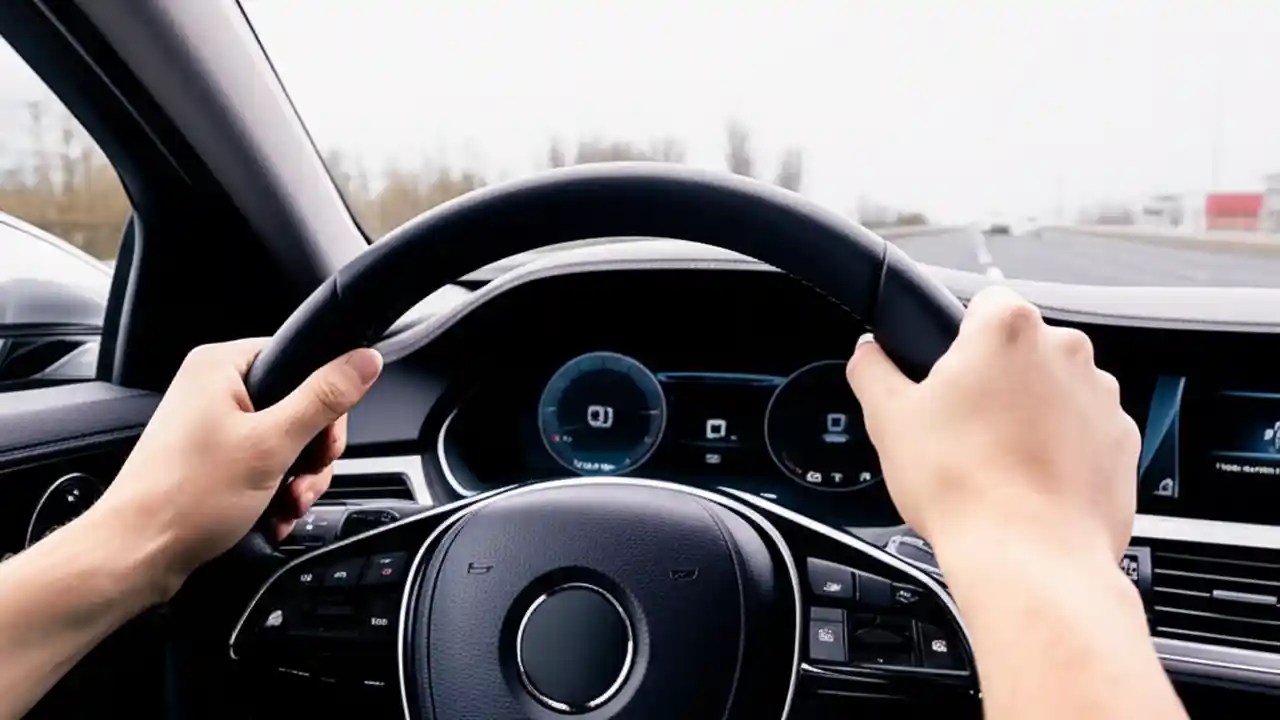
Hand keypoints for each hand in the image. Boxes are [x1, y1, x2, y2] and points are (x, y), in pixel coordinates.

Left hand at [92, 339, 382, 599]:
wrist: (137, 555)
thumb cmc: (185, 500)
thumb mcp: (272, 445)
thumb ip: (323, 399)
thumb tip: (363, 361)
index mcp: (222, 367)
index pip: (300, 359)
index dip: (325, 402)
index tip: (325, 440)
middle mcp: (215, 389)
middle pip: (300, 405)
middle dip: (312, 453)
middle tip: (304, 478)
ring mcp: (214, 425)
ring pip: (288, 440)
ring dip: (298, 479)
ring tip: (286, 504)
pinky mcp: (215, 457)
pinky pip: (267, 463)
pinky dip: (277, 490)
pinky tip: (273, 514)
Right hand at [846, 286, 1139, 562]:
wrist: (1029, 557)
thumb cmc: (964, 486)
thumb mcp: (889, 420)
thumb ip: (873, 370)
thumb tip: (869, 355)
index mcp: (1008, 330)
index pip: (982, 301)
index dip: (956, 338)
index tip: (944, 374)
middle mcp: (1067, 352)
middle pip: (1020, 349)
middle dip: (994, 380)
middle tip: (960, 427)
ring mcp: (1103, 399)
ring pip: (1054, 391)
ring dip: (1029, 414)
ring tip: (994, 463)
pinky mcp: (1123, 444)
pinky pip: (1084, 434)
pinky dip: (1061, 451)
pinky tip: (1027, 484)